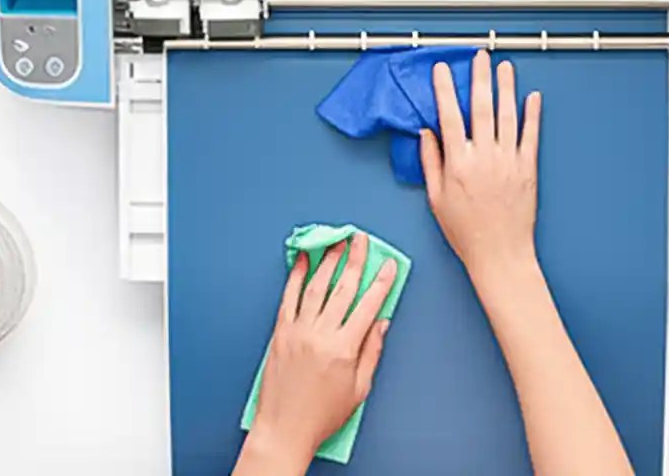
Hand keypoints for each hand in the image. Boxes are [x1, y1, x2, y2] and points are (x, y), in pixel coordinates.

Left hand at [246, 234, 397, 467]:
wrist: (284, 429)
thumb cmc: (322, 415)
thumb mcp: (359, 388)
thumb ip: (372, 352)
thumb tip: (381, 323)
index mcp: (344, 349)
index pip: (368, 305)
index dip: (381, 282)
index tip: (388, 264)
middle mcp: (320, 335)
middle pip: (342, 288)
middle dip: (354, 260)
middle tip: (360, 239)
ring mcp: (298, 331)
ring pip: (316, 287)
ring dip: (328, 262)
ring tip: (336, 243)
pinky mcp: (280, 333)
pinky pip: (288, 298)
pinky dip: (295, 277)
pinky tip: (303, 261)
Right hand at [419, 50, 542, 281]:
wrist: (499, 254)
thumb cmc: (466, 232)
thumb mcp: (436, 199)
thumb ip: (431, 162)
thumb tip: (426, 134)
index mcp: (458, 163)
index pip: (449, 116)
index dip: (445, 90)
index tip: (442, 70)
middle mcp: (484, 157)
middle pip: (481, 108)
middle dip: (479, 78)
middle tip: (479, 57)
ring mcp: (508, 161)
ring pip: (508, 115)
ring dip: (506, 88)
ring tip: (504, 68)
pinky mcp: (528, 169)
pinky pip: (531, 136)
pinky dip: (532, 115)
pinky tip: (532, 98)